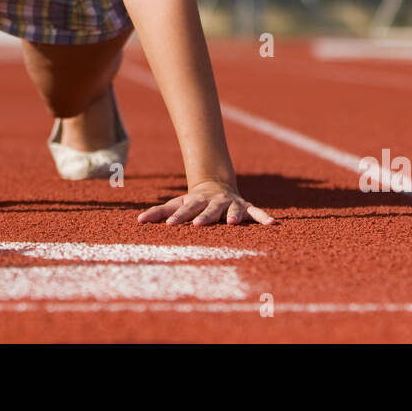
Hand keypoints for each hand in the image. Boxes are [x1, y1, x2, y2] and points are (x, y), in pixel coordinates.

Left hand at [137, 180, 276, 225]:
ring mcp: (230, 204)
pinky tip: (273, 225)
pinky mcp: (245, 208)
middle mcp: (214, 202)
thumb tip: (137, 220)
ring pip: (232, 210)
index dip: (178, 217)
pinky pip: (256, 213)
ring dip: (234, 216)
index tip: (170, 225)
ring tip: (234, 223)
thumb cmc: (192, 202)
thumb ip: (159, 212)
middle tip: (199, 224)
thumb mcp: (176, 204)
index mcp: (196, 202)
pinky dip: (264, 218)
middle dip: (205, 217)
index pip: (185, 210)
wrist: (216, 185)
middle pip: (208, 210)